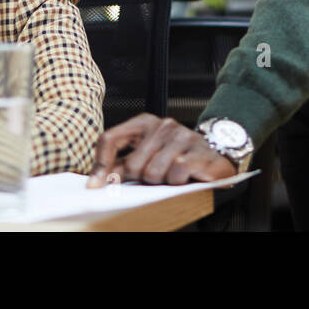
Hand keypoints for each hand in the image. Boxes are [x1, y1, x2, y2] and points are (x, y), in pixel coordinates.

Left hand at [86, 113, 235, 187]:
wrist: (213, 158)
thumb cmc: (176, 157)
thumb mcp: (146, 156)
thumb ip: (121, 164)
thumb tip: (96, 181)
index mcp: (145, 122)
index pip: (111, 138)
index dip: (100, 164)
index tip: (95, 185)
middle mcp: (163, 124)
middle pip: (132, 165)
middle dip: (142, 177)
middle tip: (157, 175)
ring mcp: (181, 135)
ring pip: (152, 172)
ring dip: (162, 181)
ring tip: (172, 175)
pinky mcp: (197, 151)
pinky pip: (174, 174)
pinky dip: (177, 182)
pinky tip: (185, 176)